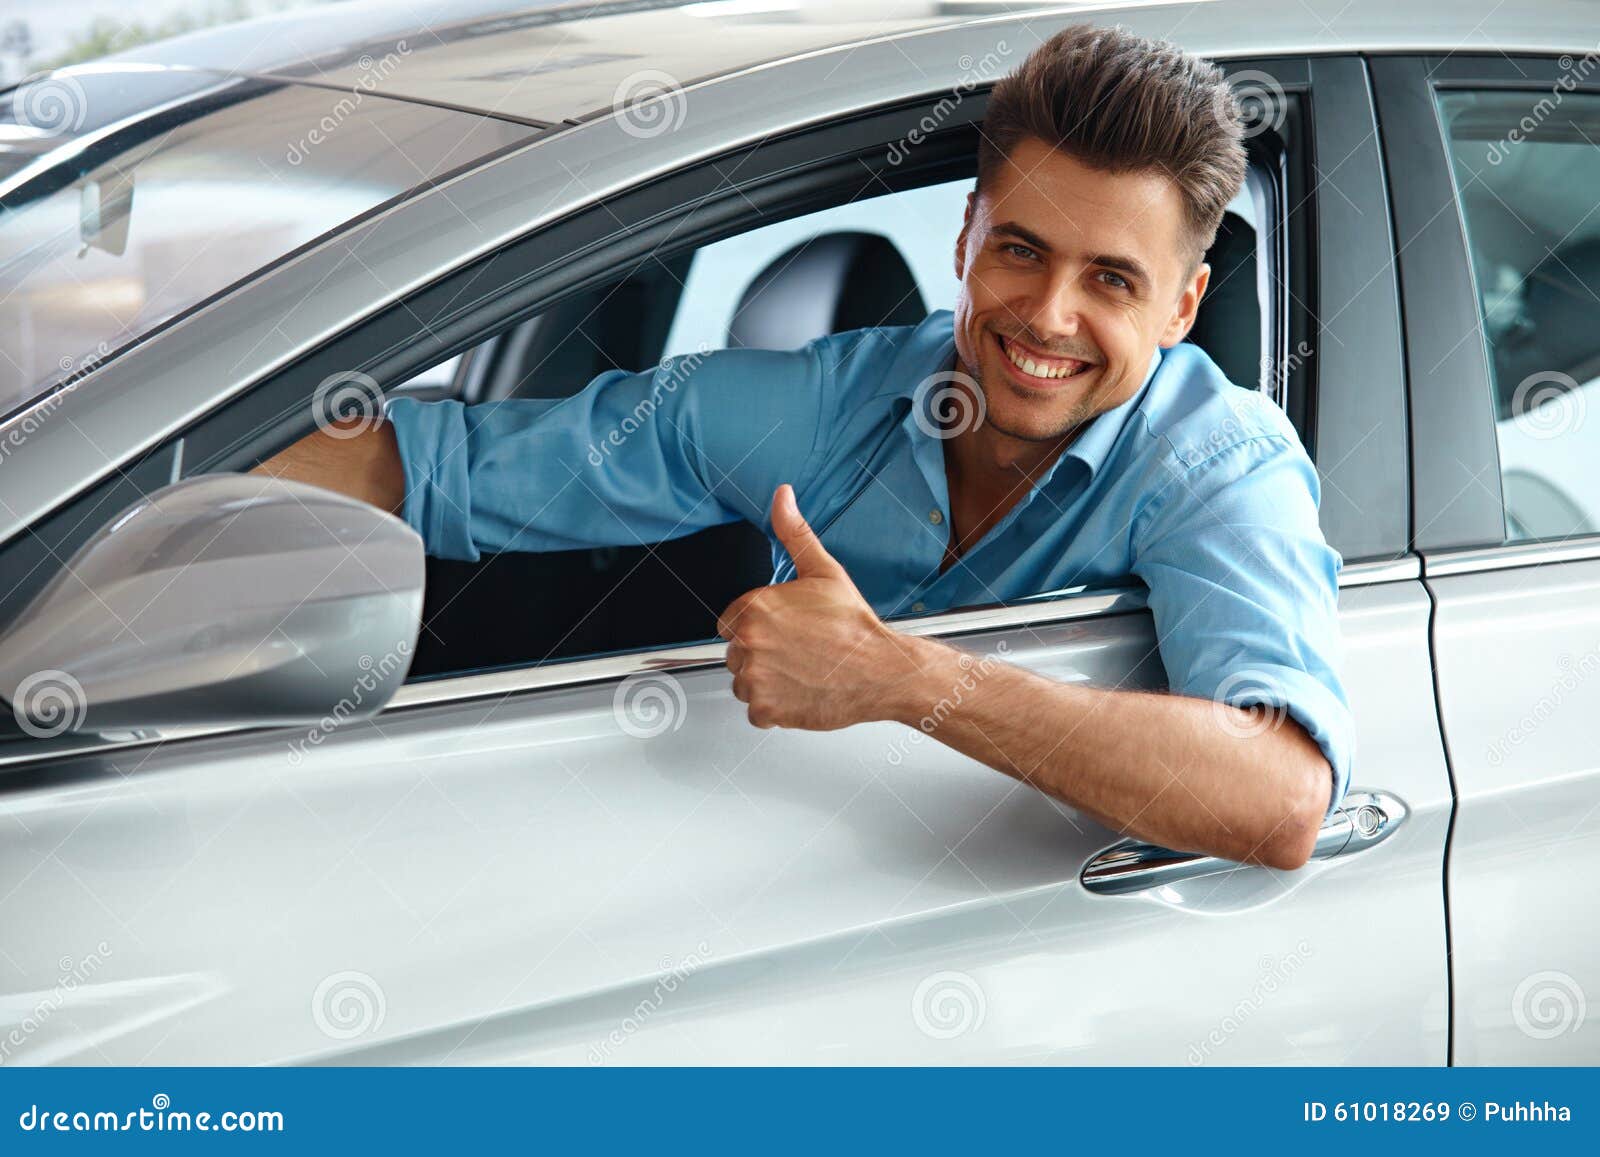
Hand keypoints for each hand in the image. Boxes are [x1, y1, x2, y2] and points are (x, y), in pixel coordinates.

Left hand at [717, 484, 909, 729]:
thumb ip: (793, 532)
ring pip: (743, 683)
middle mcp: (749, 642)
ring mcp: (756, 678)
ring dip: (765, 682)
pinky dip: (774, 708)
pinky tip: (799, 691)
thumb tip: (782, 497)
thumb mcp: (823, 570)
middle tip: (797, 652)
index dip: (757, 627)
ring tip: (800, 671)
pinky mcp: (766, 709)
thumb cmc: (854, 626)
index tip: (783, 631)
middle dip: (761, 654)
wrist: (881, 669)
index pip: (730, 622)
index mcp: (755, 607)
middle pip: (736, 653)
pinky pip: (756, 712)